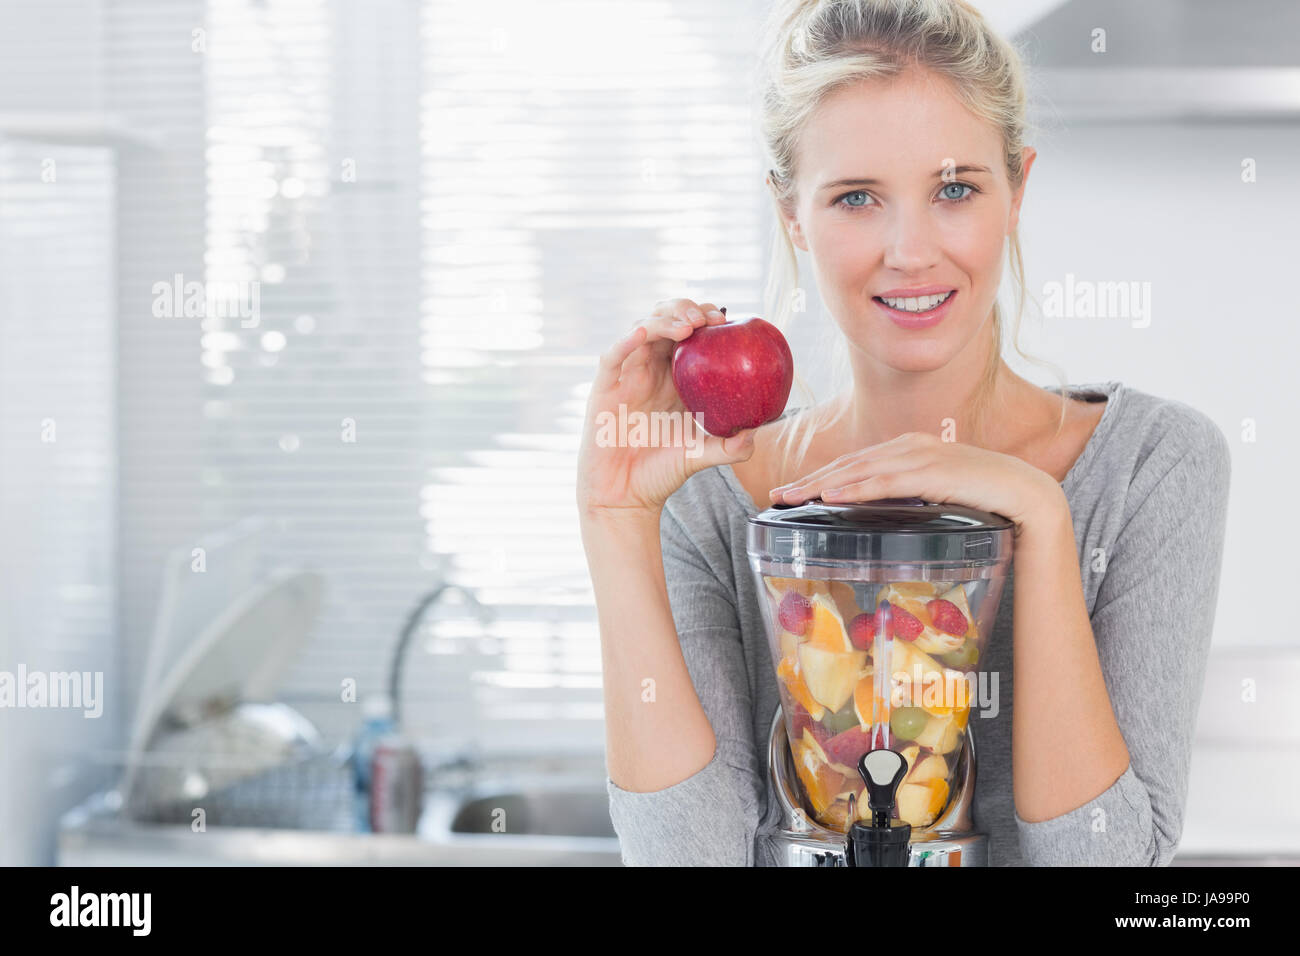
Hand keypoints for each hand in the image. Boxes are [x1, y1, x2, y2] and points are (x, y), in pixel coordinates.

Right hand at [576, 298, 757, 522]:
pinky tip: (642, 332)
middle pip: (663, 321)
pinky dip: (625, 340)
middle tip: (706, 318)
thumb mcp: (700, 456)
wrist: (625, 498)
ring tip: (687, 326)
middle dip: (684, 309)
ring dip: (663, 320)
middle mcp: (650, 371)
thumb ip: (729, 447)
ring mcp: (626, 377)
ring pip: (639, 330)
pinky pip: (612, 357)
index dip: (703, 318)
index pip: (688, 334)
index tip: (724, 320)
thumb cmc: (660, 474)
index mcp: (674, 379)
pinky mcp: (603, 389)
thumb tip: (757, 432)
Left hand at [768, 431, 1065, 534]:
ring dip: (822, 485)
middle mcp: (910, 446)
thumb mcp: (936, 496)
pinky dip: (855, 489)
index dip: (821, 476)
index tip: (792, 492)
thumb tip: (880, 516)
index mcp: (909, 448)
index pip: (855, 463)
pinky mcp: (932, 473)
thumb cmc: (983, 499)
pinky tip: (832, 498)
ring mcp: (921, 456)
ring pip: (859, 471)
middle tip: (777, 497)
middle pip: (849, 464)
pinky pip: (885, 482)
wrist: (1027, 496)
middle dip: (811, 481)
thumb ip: (908, 498)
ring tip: (793, 499)